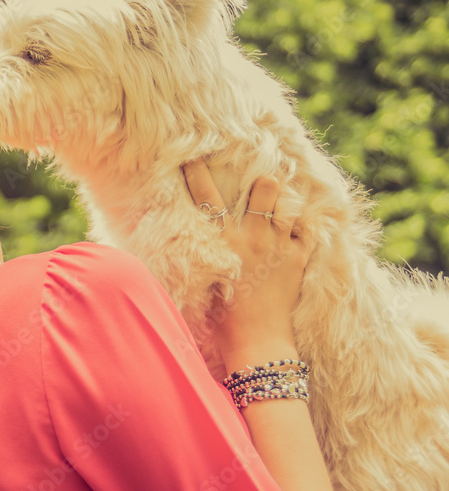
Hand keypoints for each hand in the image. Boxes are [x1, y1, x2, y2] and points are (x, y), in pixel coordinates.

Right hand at [182, 158, 314, 365]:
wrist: (257, 342)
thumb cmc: (223, 318)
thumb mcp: (204, 279)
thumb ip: (203, 255)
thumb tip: (192, 243)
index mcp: (222, 240)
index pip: (206, 196)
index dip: (198, 173)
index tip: (194, 157)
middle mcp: (251, 236)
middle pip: (262, 190)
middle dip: (262, 182)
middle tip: (262, 179)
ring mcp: (278, 245)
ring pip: (287, 206)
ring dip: (283, 203)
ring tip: (281, 202)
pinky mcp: (298, 258)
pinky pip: (306, 231)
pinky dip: (302, 227)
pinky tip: (298, 229)